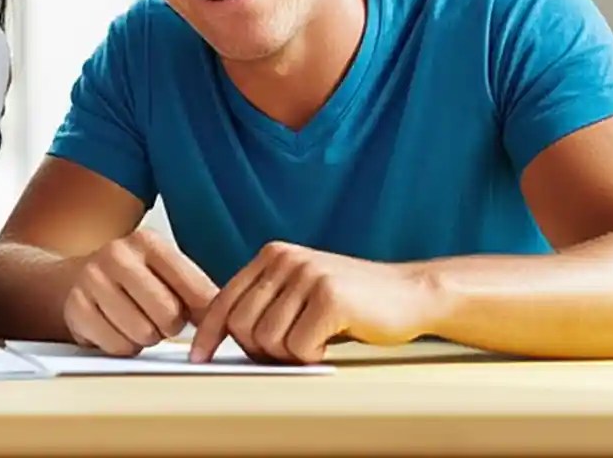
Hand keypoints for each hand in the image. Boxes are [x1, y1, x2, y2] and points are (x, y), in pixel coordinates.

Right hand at [63, 230, 217, 355]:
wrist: (74, 279)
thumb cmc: (131, 280)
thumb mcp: (165, 274)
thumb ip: (198, 293)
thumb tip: (226, 322)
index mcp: (149, 243)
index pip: (196, 290)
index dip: (201, 315)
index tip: (196, 321)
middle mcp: (118, 254)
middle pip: (169, 315)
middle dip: (169, 327)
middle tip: (157, 318)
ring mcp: (93, 279)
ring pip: (143, 334)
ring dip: (145, 338)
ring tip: (135, 321)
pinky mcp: (76, 307)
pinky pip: (117, 346)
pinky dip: (122, 346)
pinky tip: (115, 328)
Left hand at [189, 241, 439, 364]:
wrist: (411, 293)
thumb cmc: (353, 302)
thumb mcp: (299, 293)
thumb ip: (264, 304)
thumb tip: (220, 338)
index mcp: (272, 255)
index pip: (224, 299)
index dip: (209, 333)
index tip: (200, 357)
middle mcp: (285, 259)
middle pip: (240, 324)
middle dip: (258, 350)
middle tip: (289, 352)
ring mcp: (308, 275)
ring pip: (267, 339)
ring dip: (289, 355)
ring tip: (314, 343)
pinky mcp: (330, 297)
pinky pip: (298, 347)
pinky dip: (312, 356)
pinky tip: (329, 344)